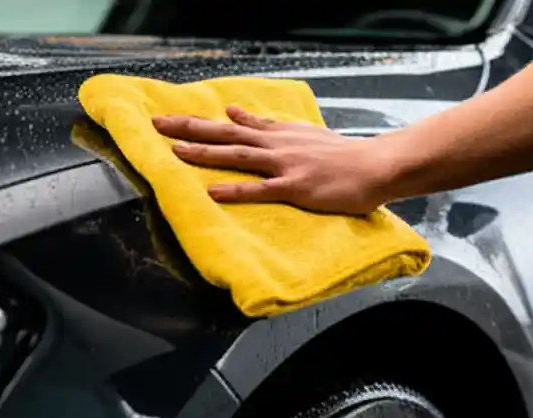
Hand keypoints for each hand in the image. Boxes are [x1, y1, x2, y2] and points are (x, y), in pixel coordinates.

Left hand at [152, 106, 398, 214]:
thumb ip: (264, 125)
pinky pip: (261, 190)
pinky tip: (213, 191)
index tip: (168, 119)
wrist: (374, 167)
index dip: (197, 123)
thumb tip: (232, 112)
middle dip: (189, 130)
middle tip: (158, 125)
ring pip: (238, 157)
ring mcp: (286, 166)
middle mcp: (277, 145)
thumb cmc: (340, 155)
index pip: (230, 127)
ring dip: (206, 153)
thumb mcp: (299, 132)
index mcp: (276, 134)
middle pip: (226, 136)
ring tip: (176, 152)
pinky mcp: (296, 188)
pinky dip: (236, 190)